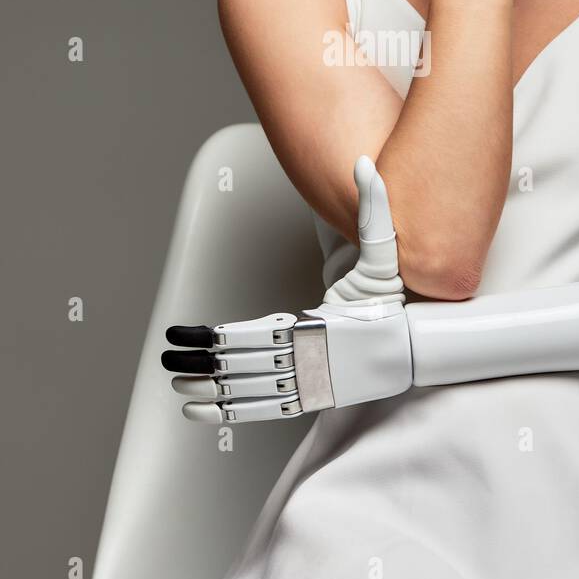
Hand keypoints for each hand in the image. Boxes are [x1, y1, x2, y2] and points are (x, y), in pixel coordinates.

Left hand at [161, 157, 413, 421]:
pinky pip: (259, 410)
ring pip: (245, 389)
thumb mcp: (385, 257)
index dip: (209, 337)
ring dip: (206, 387)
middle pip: (239, 364)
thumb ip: (376, 211)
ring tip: (176, 381)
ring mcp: (305, 382)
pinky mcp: (308, 399)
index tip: (180, 333)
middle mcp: (303, 359)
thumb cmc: (390, 304)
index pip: (247, 335)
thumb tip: (365, 166)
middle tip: (166, 358)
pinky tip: (198, 410)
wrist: (412, 351)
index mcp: (310, 327)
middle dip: (197, 362)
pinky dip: (226, 411)